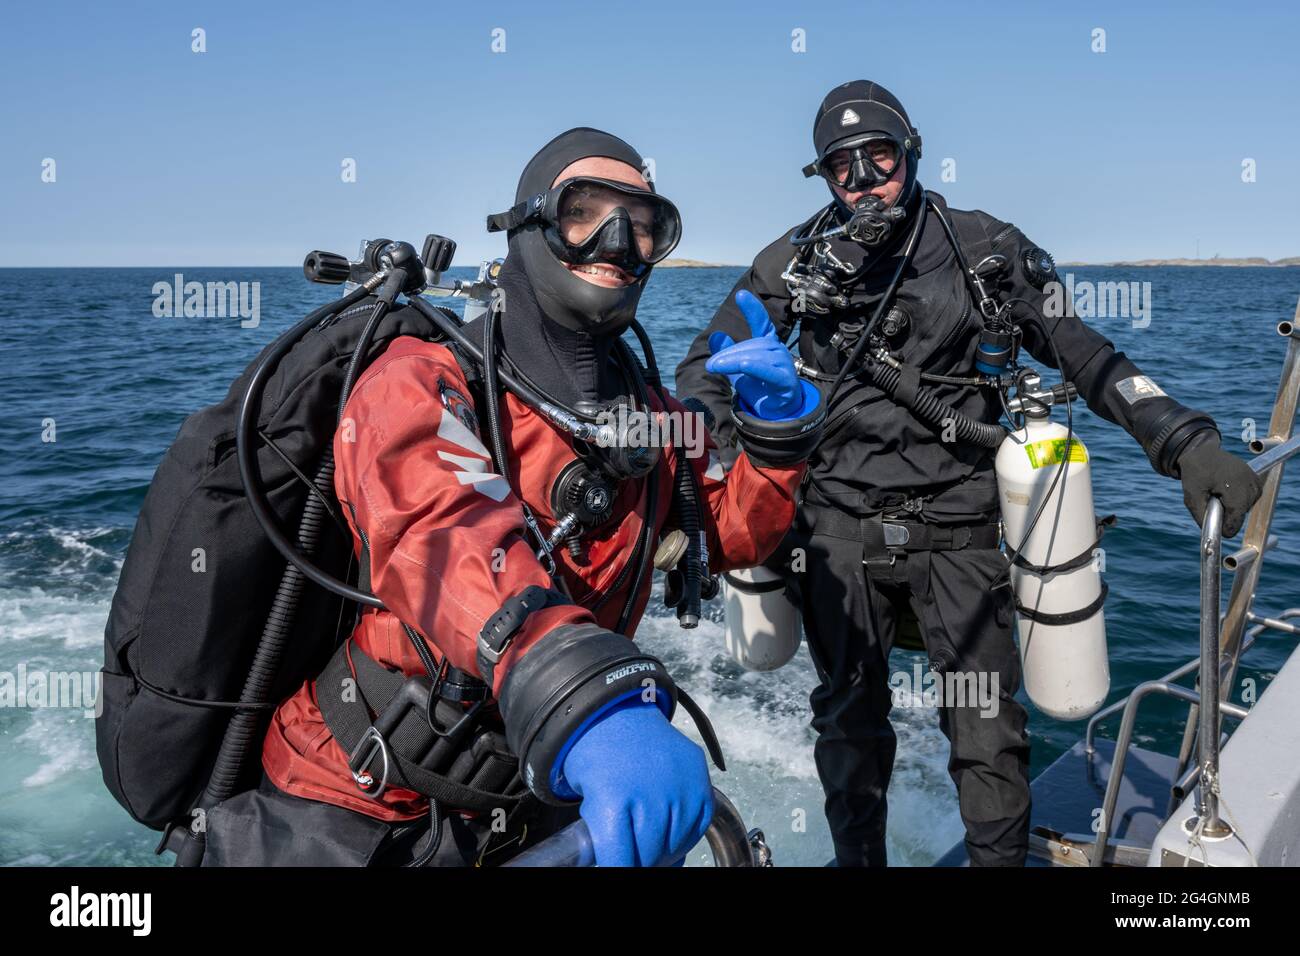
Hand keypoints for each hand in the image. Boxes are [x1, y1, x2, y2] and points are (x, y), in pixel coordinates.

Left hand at [558, 697, 712, 866]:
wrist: (616, 714)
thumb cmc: (597, 759)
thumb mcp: (588, 800)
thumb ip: (606, 838)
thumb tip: (626, 864)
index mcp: (613, 800)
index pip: (622, 861)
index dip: (619, 867)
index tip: (619, 864)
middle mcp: (651, 794)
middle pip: (650, 856)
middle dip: (640, 860)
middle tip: (631, 854)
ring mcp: (680, 787)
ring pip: (676, 845)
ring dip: (664, 851)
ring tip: (650, 842)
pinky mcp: (699, 781)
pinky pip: (699, 826)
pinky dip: (685, 836)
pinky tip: (669, 831)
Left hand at [706, 290, 816, 420]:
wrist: (776, 411)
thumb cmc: (760, 385)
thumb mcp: (738, 369)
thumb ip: (727, 353)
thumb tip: (714, 336)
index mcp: (766, 344)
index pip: (761, 323)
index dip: (753, 309)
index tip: (741, 295)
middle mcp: (777, 351)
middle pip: (752, 345)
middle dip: (729, 353)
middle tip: (711, 364)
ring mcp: (784, 365)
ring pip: (758, 357)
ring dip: (735, 361)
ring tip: (717, 367)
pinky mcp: (786, 382)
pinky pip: (770, 373)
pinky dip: (757, 368)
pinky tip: (744, 365)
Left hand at [1178, 437, 1262, 536]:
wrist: (1202, 453)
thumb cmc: (1195, 474)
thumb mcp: (1191, 496)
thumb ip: (1200, 515)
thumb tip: (1213, 534)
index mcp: (1234, 484)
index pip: (1237, 514)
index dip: (1229, 527)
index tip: (1222, 534)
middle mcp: (1249, 481)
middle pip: (1242, 512)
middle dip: (1228, 515)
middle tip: (1213, 504)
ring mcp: (1254, 480)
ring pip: (1246, 507)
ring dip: (1233, 508)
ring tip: (1218, 495)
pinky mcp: (1256, 479)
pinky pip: (1250, 500)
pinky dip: (1239, 501)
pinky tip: (1227, 493)